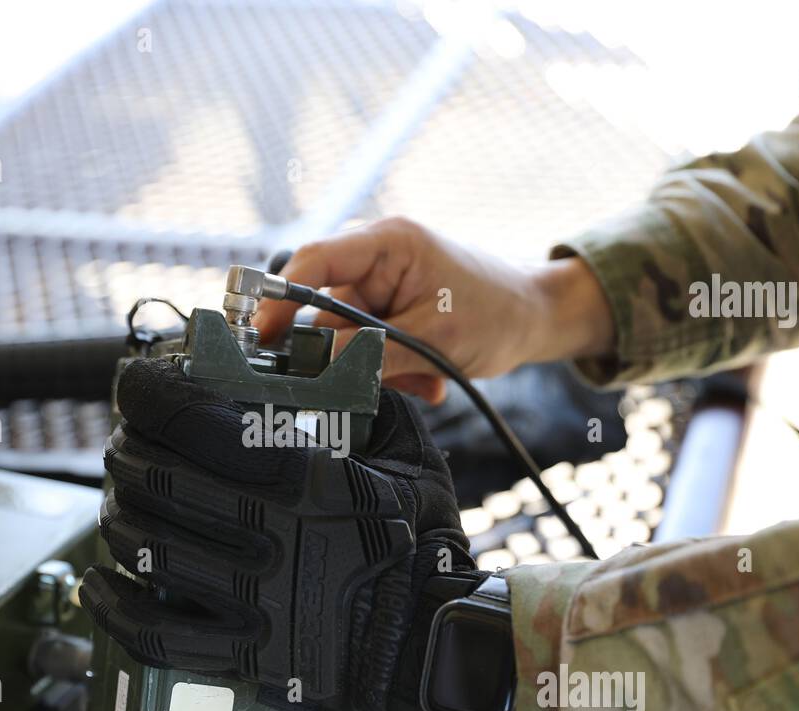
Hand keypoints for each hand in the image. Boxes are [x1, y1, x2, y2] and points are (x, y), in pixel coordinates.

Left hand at [77, 358, 492, 710]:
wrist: (437, 638)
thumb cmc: (424, 541)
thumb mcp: (409, 450)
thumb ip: (361, 399)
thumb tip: (314, 365)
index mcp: (305, 478)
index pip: (192, 420)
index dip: (146, 393)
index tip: (134, 385)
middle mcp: (270, 535)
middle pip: (153, 479)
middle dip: (126, 451)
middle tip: (127, 443)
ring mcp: (254, 600)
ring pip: (144, 546)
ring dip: (116, 513)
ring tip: (119, 499)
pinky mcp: (246, 653)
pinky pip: (153, 633)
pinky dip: (112, 606)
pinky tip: (100, 581)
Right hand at [255, 216, 614, 403]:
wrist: (536, 319)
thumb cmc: (497, 313)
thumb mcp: (433, 339)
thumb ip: (369, 354)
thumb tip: (315, 371)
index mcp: (386, 242)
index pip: (313, 260)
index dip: (281, 298)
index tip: (262, 337)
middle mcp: (374, 260)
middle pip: (323, 312)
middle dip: (348, 356)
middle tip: (379, 380)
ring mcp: (378, 289)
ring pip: (345, 341)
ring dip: (378, 371)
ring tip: (422, 378)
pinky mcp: (386, 314)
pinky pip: (366, 351)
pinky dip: (391, 372)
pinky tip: (427, 378)